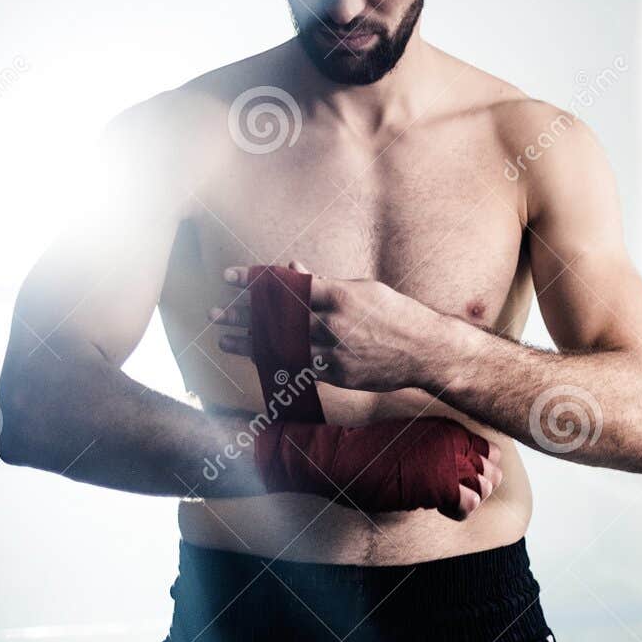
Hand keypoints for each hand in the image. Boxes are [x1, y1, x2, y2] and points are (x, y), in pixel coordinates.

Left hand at [213, 260, 444, 392]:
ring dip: (248, 342)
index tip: (228, 277)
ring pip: (281, 345)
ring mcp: (335, 350)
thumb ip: (325, 282)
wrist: (427, 351)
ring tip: (223, 338)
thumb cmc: (397, 314)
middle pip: (277, 318)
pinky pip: (298, 366)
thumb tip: (293, 268)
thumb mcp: (364, 289)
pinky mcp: (338, 373)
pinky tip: (256, 357)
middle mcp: (334, 322)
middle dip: (242, 315)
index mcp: (340, 294)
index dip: (253, 281)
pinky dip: (275, 360)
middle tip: (215, 314)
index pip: (286, 284)